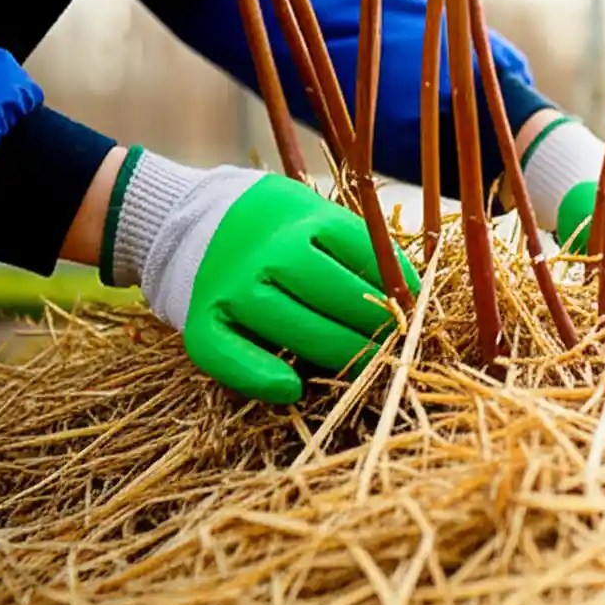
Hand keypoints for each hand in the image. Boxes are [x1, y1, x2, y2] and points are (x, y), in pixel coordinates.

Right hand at [85, 146, 418, 403]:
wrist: (186, 219)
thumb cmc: (272, 228)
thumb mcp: (313, 217)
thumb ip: (356, 248)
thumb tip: (414, 294)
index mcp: (304, 218)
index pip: (365, 254)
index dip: (399, 287)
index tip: (418, 309)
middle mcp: (269, 251)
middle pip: (337, 294)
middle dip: (378, 325)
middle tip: (402, 346)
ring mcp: (233, 287)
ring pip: (297, 328)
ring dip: (340, 352)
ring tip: (370, 365)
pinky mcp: (202, 321)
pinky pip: (230, 357)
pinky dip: (261, 377)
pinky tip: (293, 388)